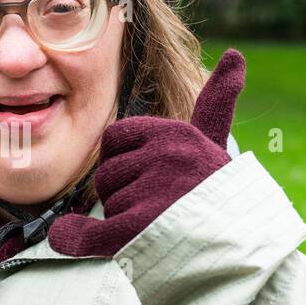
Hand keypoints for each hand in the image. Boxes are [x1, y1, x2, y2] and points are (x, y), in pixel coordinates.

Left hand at [47, 48, 245, 258]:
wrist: (239, 249)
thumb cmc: (217, 195)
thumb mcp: (213, 142)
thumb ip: (217, 101)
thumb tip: (235, 55)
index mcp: (175, 133)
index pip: (114, 137)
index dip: (125, 161)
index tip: (156, 176)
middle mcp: (167, 157)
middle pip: (106, 173)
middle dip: (123, 193)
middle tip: (161, 208)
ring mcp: (156, 192)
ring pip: (107, 205)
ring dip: (125, 221)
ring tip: (163, 227)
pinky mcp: (143, 230)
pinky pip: (88, 233)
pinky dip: (73, 238)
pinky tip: (65, 237)